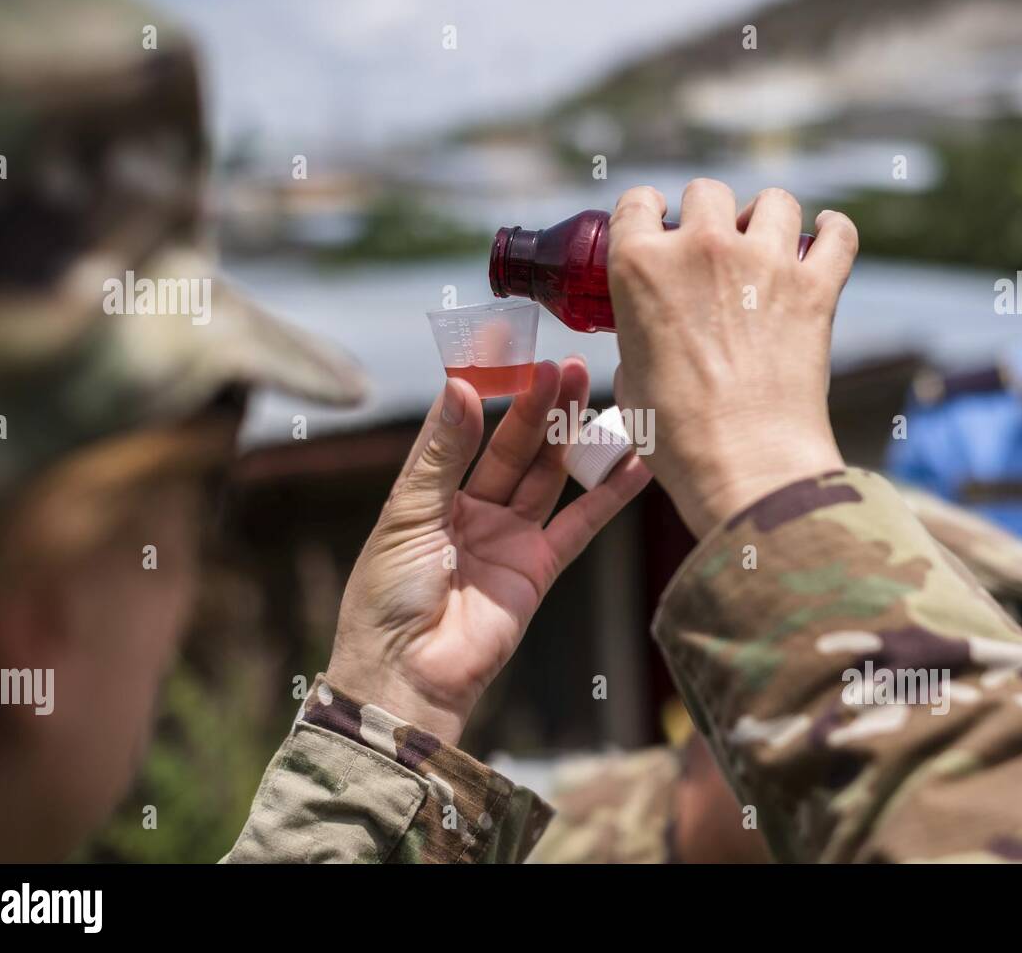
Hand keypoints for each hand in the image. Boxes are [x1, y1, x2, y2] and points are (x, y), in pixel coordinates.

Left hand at [328, 359, 650, 743]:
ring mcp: (509, 538)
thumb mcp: (406, 515)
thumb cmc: (387, 597)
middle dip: (541, 406)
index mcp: (431, 493)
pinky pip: (580, 523)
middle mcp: (473, 509)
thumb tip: (461, 387)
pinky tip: (633, 461)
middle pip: (515, 447)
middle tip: (568, 366)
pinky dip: (608, 495)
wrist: (408, 675)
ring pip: (549, 476)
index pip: (464, 428)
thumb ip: (442, 454)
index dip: (487, 389)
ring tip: (597, 391)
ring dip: (573, 436)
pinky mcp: (539, 569)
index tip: (509, 347)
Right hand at [606, 179, 856, 537]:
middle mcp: (702, 249)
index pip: (636, 204)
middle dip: (707, 214)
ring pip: (773, 200)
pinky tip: (825, 233)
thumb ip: (639, 337)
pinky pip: (838, 233)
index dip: (646, 211)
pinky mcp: (815, 288)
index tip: (656, 222)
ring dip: (766, 217)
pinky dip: (833, 230)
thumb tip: (655, 334)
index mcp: (641, 268)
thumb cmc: (678, 436)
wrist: (746, 464)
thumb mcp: (630, 379)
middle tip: (712, 247)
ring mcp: (764, 263)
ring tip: (765, 245)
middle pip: (707, 192)